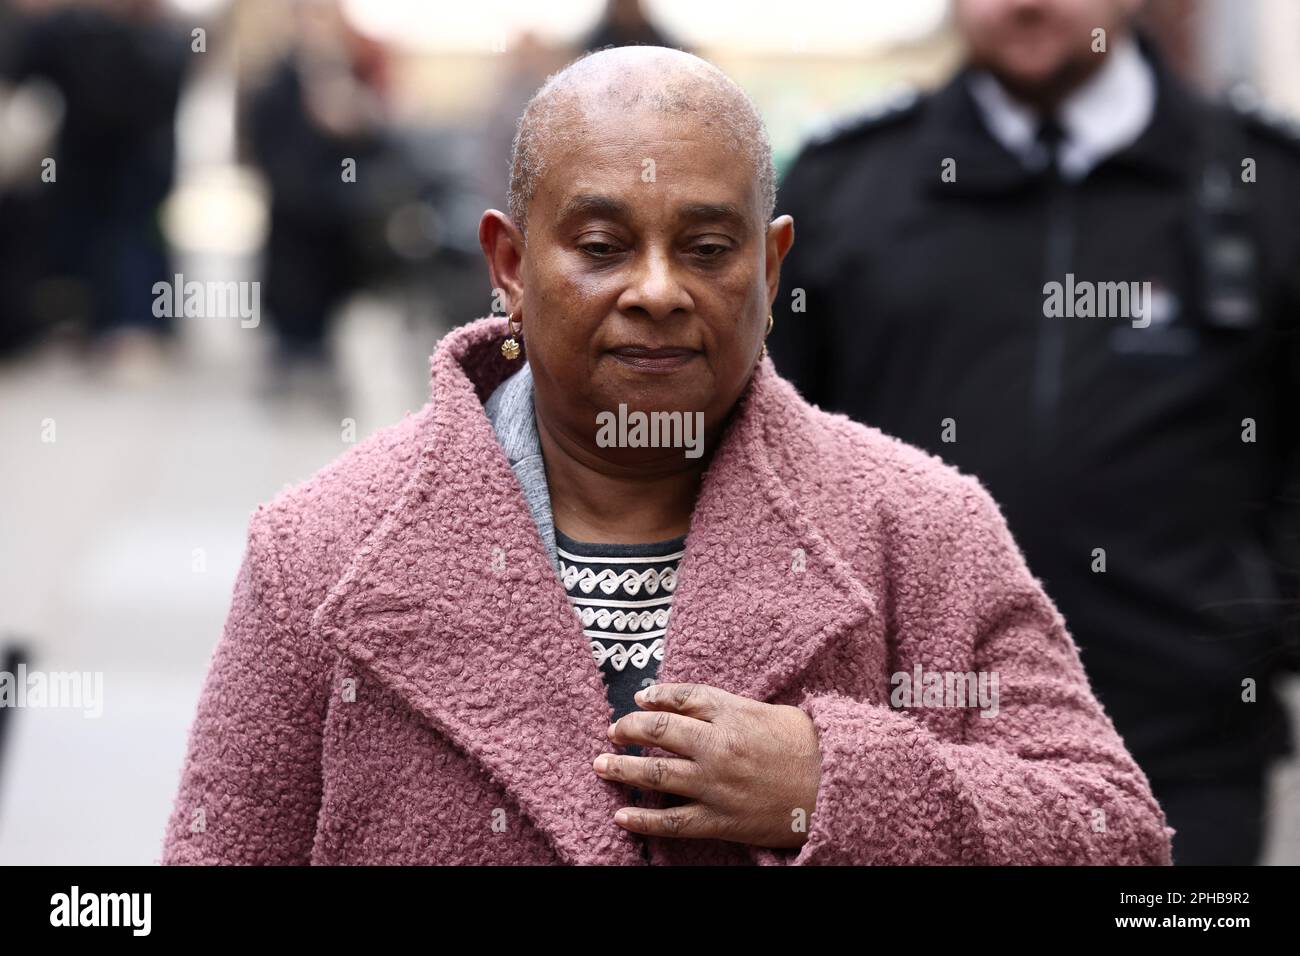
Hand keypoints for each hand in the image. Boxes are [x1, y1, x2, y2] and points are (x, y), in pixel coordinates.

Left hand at [594, 682, 821, 847]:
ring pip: (656, 774)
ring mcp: (715, 785)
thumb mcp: (771, 712)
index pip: (681, 698)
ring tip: (601, 765)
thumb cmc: (809, 747)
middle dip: (628, 729)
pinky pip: (672, 821)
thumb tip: (697, 706)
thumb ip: (732, 708)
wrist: (835, 790)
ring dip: (623, 769)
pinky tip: (622, 814)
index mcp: (732, 713)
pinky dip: (643, 819)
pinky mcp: (719, 820)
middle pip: (659, 731)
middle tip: (612, 731)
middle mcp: (717, 745)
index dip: (655, 696)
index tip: (638, 699)